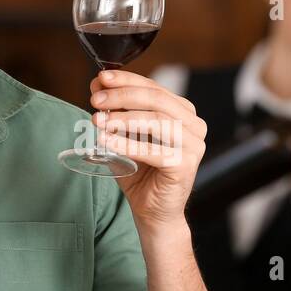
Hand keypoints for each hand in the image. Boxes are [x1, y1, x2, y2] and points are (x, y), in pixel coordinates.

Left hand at [90, 70, 206, 236]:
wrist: (153, 212)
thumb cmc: (140, 173)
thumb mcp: (124, 136)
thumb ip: (115, 112)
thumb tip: (97, 86)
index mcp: (183, 113)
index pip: (153, 88)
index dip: (126, 80)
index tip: (101, 78)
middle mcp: (194, 125)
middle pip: (156, 100)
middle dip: (122, 96)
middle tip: (96, 100)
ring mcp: (193, 145)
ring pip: (157, 121)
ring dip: (123, 118)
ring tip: (98, 120)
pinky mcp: (185, 165)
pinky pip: (153, 150)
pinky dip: (127, 144)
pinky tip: (105, 141)